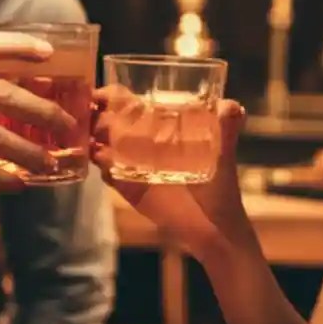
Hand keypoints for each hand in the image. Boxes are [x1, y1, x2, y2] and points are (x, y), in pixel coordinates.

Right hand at [90, 88, 252, 261]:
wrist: (214, 229)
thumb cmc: (219, 188)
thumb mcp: (223, 152)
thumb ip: (227, 127)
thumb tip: (231, 104)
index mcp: (162, 127)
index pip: (130, 103)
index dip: (111, 96)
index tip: (100, 95)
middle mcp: (144, 142)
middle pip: (109, 122)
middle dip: (96, 118)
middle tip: (91, 121)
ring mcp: (133, 166)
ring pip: (102, 146)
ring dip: (92, 141)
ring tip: (92, 142)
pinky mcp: (128, 187)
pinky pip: (107, 172)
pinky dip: (102, 167)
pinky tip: (103, 165)